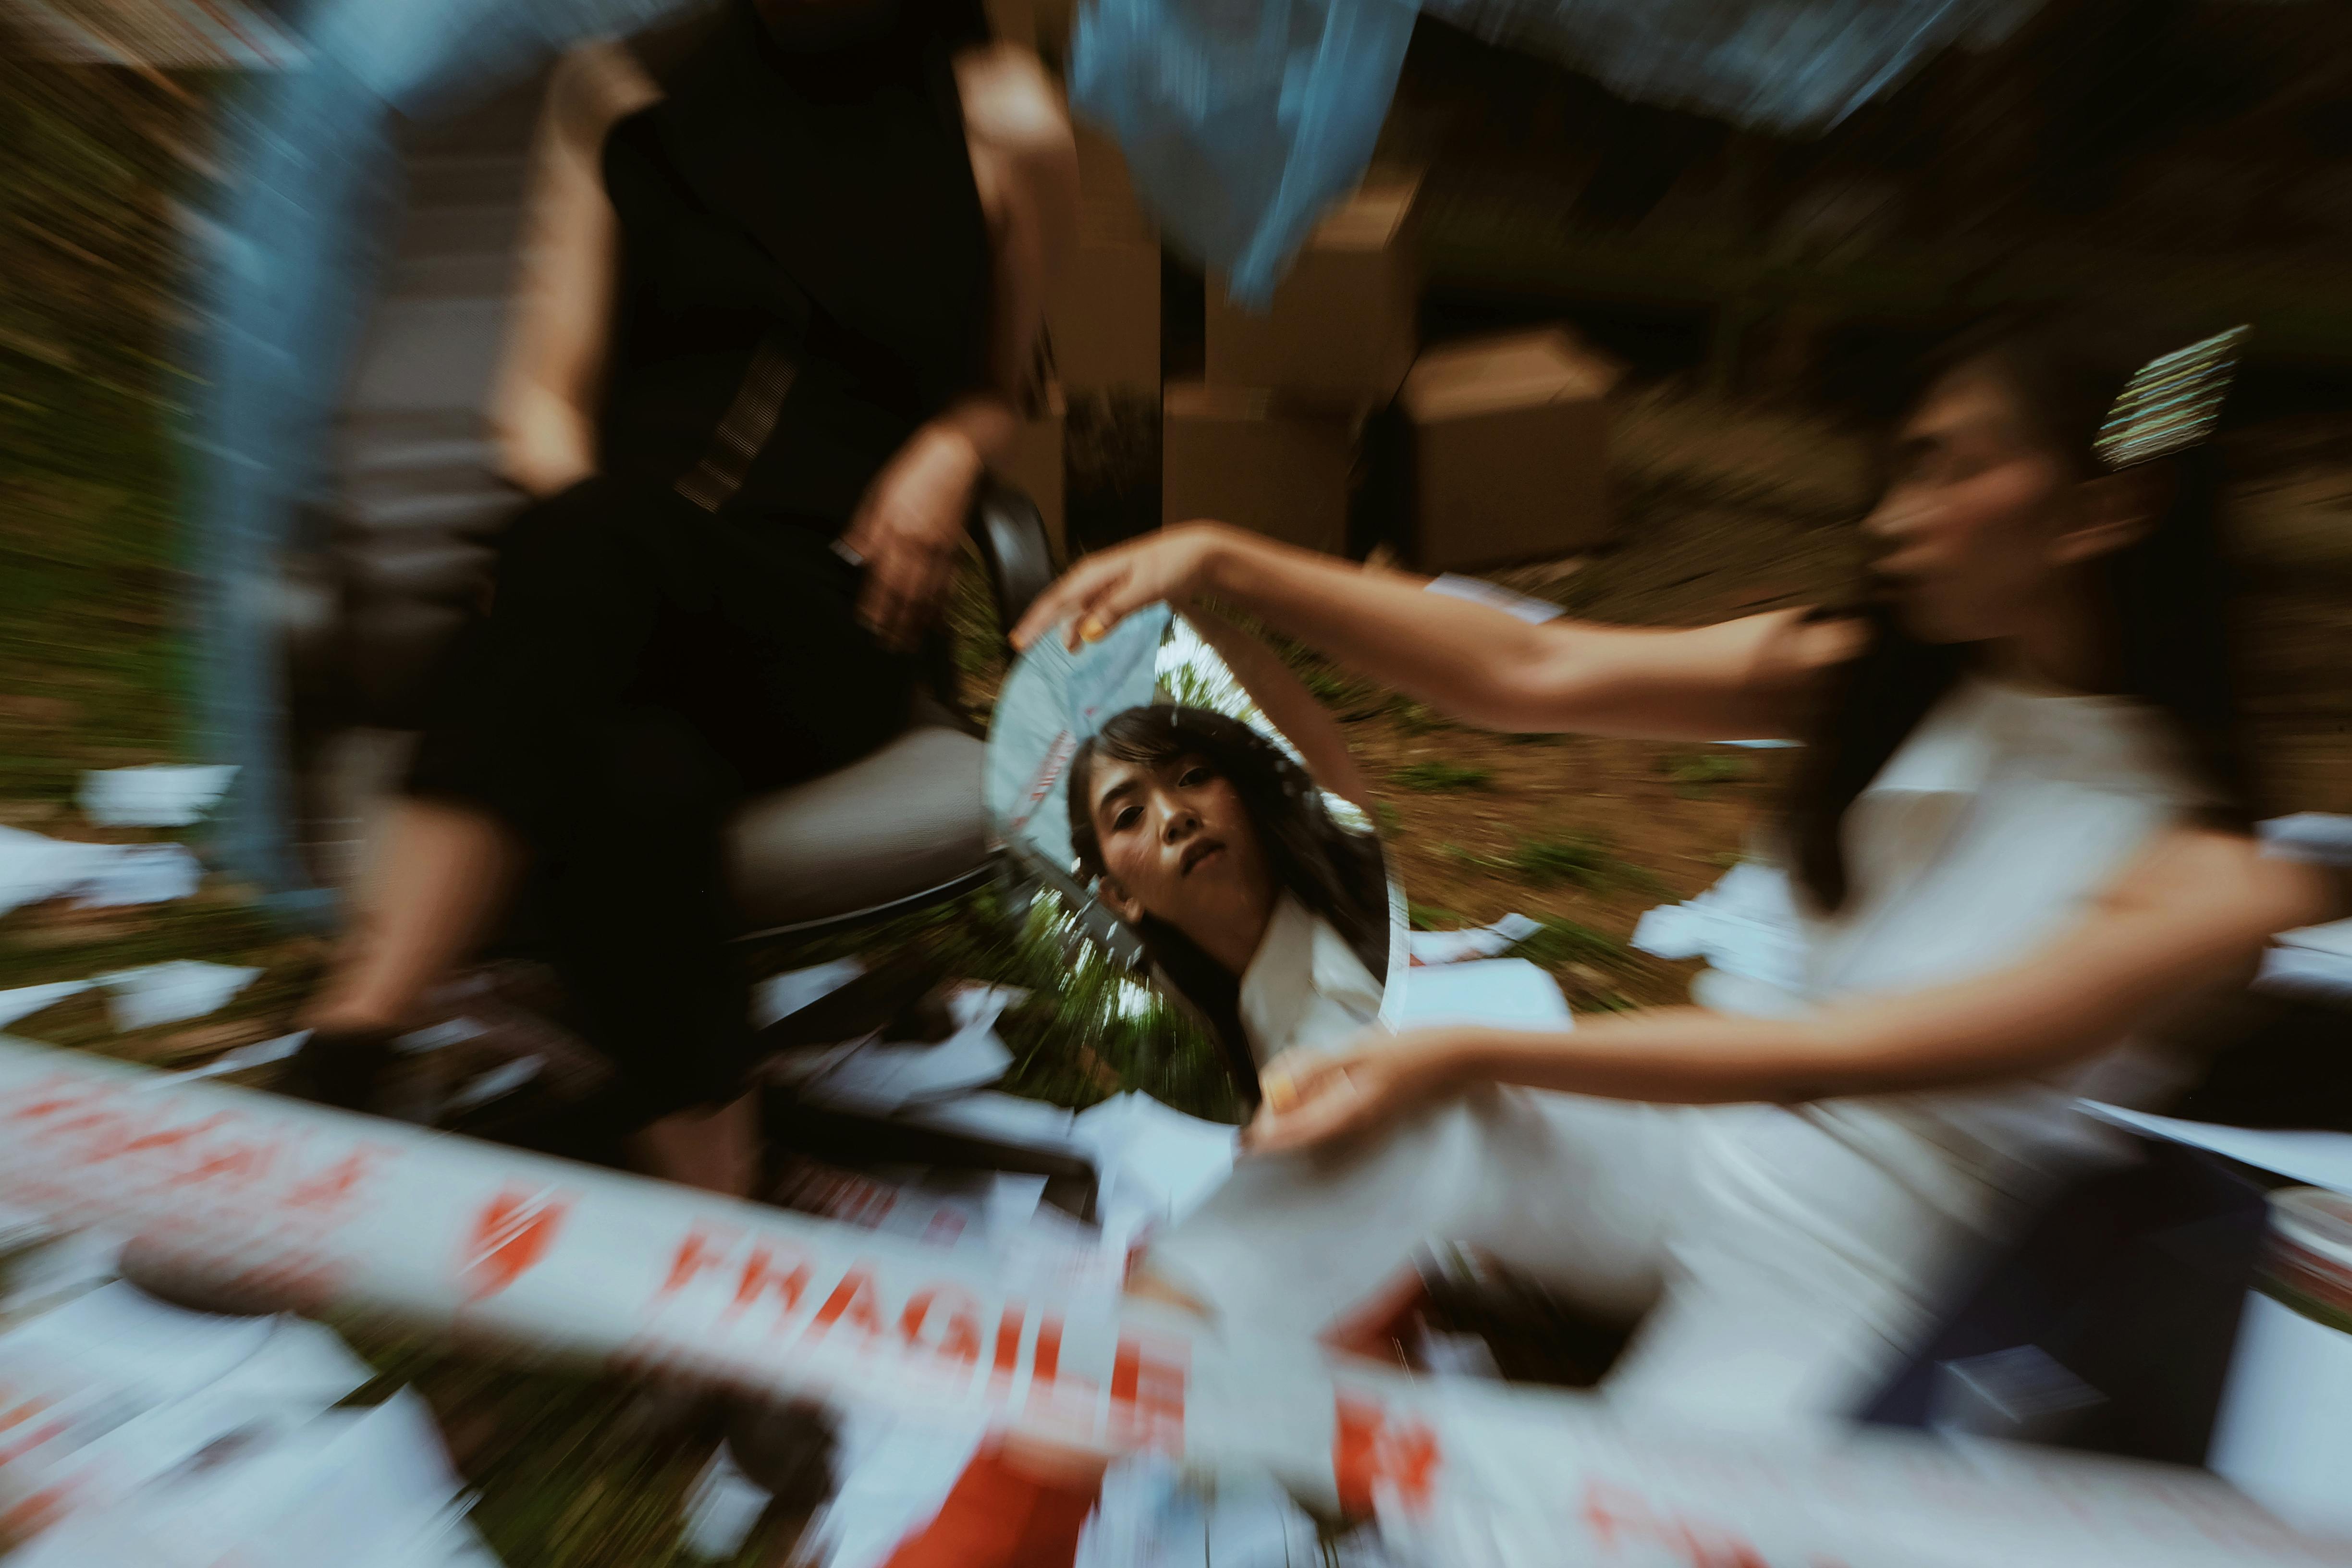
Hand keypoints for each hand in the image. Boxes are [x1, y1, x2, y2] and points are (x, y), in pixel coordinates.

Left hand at [841, 425, 983, 651]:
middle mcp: (918, 547)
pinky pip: (948, 584)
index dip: (875, 606)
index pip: (881, 579)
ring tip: (910, 644)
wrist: (957, 455)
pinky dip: (941, 606)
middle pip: (906, 594)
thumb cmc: (914, 470)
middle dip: (897, 624)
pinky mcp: (955, 546)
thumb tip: (851, 555)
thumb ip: (865, 528)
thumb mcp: (878, 494)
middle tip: (889, 647)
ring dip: (918, 623)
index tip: (868, 627)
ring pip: (928, 594)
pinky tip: (937, 620)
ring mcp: (940, 549)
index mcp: (895, 532)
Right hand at [1008, 521, 1235, 652]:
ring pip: (1075, 610)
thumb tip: (1086, 633)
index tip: (1019, 641)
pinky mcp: (1117, 594)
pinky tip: (1082, 641)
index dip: (1036, 621)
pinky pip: (1092, 612)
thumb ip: (1114, 609)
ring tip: (1060, 654)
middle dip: (1041, 625)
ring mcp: (1106, 586)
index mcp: (1095, 573)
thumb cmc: (1171, 564)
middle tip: (1023, 649)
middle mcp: (1094, 578)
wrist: (1197, 554)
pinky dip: (1084, 627)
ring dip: (1064, 629)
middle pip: (1060, 604)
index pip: (1057, 599)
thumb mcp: (1144, 587)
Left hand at [1245, 1030, 1466, 1154]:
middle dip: (1276, 1124)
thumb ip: (1314, 1071)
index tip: (1242, 1141)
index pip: (1296, 1136)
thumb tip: (1275, 1090)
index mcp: (1348, 1113)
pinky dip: (1312, 1098)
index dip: (1266, 1140)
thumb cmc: (1407, 1050)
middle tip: (1256, 1113)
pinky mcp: (1365, 1107)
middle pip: (1302, 1133)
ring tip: (1280, 1086)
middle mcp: (1352, 1123)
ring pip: (1314, 1121)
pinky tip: (1309, 1074)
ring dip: (1293, 1109)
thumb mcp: (1356, 1053)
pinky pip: (1329, 1110)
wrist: (1452, 1055)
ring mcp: (1360, 1117)